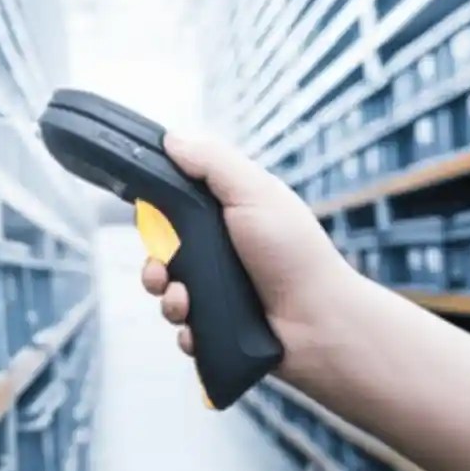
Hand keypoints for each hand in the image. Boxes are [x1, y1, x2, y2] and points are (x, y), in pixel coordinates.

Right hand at [140, 134, 361, 377]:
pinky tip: (197, 329)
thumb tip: (172, 139)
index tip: (149, 221)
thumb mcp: (254, 193)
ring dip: (168, 301)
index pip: (175, 210)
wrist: (319, 322)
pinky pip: (183, 329)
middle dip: (155, 267)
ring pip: (168, 295)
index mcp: (227, 217)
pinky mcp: (219, 326)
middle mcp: (221, 253)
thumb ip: (212, 163)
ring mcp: (220, 291)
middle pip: (163, 256)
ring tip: (184, 304)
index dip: (156, 216)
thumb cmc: (294, 253)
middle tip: (161, 272)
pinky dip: (185, 331)